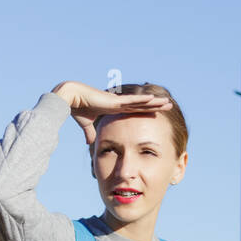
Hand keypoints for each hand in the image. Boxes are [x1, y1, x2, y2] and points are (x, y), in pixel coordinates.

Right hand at [52, 80, 171, 146]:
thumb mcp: (86, 125)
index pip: (134, 111)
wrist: (71, 99)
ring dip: (154, 102)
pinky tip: (154, 98)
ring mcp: (118, 101)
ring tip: (167, 102)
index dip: (146, 111)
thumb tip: (90, 143)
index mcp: (114, 109)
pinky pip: (132, 101)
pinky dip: (143, 100)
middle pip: (142, 105)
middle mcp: (119, 104)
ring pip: (141, 102)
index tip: (157, 112)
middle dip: (156, 105)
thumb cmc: (77, 109)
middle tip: (169, 105)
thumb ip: (89, 133)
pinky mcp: (114, 101)